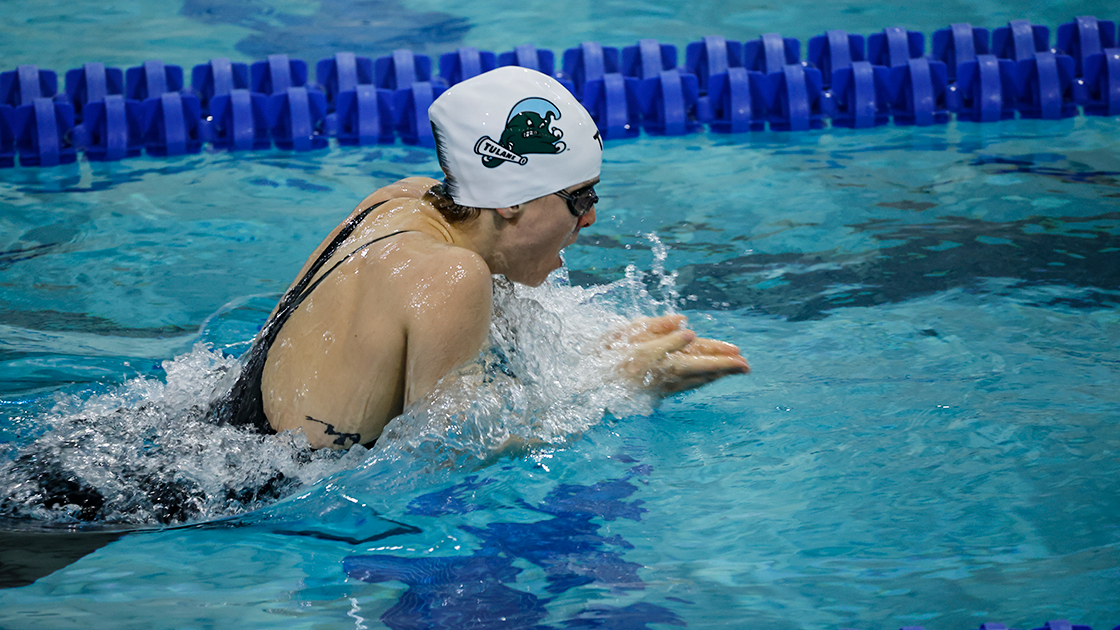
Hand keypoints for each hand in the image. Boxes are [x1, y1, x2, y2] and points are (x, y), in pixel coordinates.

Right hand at [607, 314, 749, 394]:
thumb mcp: (629, 332)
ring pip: (696, 380)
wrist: (590, 387)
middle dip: (725, 368)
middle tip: (747, 366)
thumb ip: (658, 328)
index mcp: (663, 358)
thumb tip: (684, 322)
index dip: (720, 355)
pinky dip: (701, 381)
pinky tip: (707, 377)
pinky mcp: (658, 393)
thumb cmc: (606, 354)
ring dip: (717, 375)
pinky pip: (686, 386)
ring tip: (734, 369)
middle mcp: (667, 375)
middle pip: (703, 371)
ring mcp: (663, 387)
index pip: (699, 356)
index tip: (739, 354)